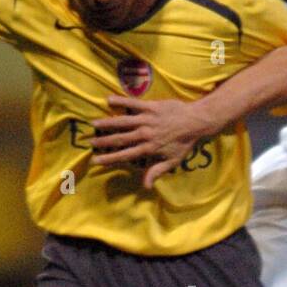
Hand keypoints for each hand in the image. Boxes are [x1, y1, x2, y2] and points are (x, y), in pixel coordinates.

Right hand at [91, 96, 209, 187]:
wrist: (196, 121)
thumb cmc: (184, 143)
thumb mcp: (172, 161)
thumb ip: (157, 172)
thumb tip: (146, 186)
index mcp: (149, 148)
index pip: (125, 155)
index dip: (109, 158)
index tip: (95, 160)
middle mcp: (145, 134)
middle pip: (120, 138)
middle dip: (104, 141)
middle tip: (90, 142)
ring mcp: (147, 119)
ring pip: (123, 121)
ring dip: (108, 123)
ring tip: (93, 124)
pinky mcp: (151, 107)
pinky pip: (133, 103)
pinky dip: (121, 101)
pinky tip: (108, 99)